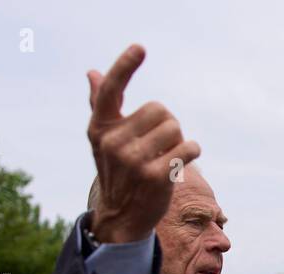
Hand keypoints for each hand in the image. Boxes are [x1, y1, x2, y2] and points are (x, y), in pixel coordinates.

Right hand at [86, 45, 200, 243]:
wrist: (122, 215)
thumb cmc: (117, 170)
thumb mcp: (104, 139)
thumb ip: (101, 105)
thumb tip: (92, 73)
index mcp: (100, 128)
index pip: (112, 90)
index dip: (125, 66)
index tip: (140, 48)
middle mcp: (113, 142)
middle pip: (160, 109)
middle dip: (167, 124)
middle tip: (159, 143)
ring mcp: (133, 160)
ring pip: (175, 128)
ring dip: (179, 140)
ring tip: (167, 155)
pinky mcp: (155, 176)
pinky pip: (188, 147)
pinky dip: (191, 151)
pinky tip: (181, 162)